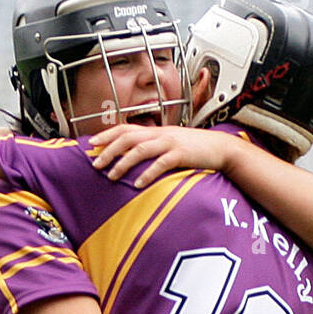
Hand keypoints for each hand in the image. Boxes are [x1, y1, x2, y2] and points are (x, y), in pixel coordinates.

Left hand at [88, 124, 233, 185]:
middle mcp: (160, 134)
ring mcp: (171, 143)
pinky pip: (161, 163)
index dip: (107, 135)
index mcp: (155, 131)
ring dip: (123, 163)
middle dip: (109, 150)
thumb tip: (131, 157)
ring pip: (141, 149)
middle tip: (95, 164)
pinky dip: (148, 174)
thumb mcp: (169, 144)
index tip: (91, 144)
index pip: (126, 129)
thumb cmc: (193, 150)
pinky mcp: (181, 154)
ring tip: (111, 176)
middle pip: (128, 137)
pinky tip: (137, 184)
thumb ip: (152, 148)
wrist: (220, 148)